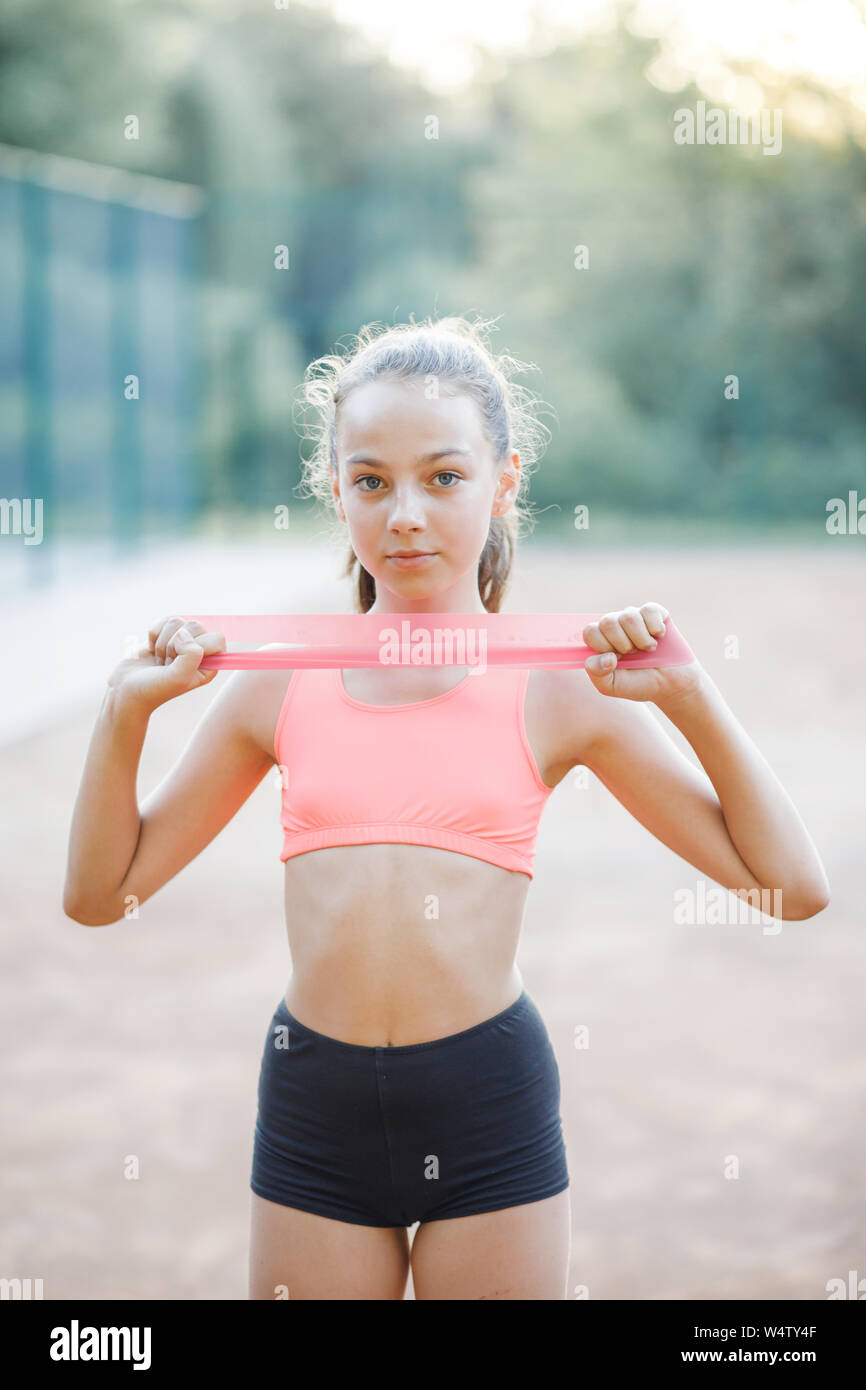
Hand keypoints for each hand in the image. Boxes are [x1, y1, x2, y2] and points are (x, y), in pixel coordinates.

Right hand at [107, 616, 226, 709]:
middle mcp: (199, 652)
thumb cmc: (155, 689)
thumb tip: (183, 633)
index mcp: (210, 664)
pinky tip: (151, 650)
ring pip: (177, 622)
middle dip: (175, 644)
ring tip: (159, 660)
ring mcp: (181, 642)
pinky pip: (163, 620)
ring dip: (162, 642)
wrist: (127, 690)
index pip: (217, 639)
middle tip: (167, 664)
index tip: (181, 662)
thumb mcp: (178, 677)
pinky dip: (153, 634)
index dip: (198, 646)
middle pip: (197, 626)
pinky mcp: (164, 635)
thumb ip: (191, 655)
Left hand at [583, 603, 702, 704]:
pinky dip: (655, 628)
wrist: (670, 684)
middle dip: (623, 644)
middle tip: (634, 654)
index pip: (590, 631)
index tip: (617, 659)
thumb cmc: (638, 683)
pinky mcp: (655, 613)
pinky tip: (658, 637)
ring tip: (648, 649)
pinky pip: (649, 610)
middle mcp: (616, 625)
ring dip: (641, 639)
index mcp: (601, 640)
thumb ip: (597, 673)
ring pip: (629, 616)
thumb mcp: (611, 686)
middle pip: (608, 622)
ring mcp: (635, 617)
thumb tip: (606, 656)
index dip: (604, 646)